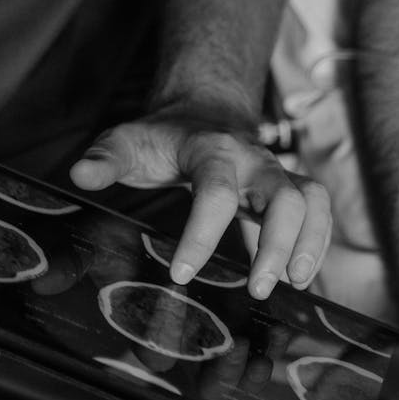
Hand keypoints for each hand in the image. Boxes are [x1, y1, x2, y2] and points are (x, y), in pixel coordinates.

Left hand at [69, 101, 331, 299]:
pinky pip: (318, 211)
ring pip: (312, 201)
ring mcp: (277, 172)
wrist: (205, 110)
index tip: (183, 274)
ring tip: (294, 284)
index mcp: (211, 149)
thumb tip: (80, 175)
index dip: (203, 234)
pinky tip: (300, 277)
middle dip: (277, 245)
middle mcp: (253, 159)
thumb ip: (105, 158)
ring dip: (310, 243)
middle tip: (259, 289)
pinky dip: (317, 243)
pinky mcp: (291, 187)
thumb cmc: (163, 136)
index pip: (216, 192)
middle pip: (284, 197)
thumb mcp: (127, 140)